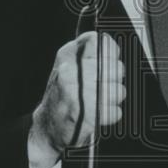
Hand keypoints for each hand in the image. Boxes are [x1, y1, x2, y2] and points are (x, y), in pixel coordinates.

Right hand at [28, 31, 125, 167]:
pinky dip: (111, 114)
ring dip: (114, 98)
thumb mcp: (68, 64)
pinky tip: (99, 112)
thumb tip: (111, 44)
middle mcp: (70, 72)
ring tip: (100, 99)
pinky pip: (115, 111)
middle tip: (104, 84)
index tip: (109, 60)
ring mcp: (76, 94)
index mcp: (67, 56)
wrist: (48, 125)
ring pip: (119, 90)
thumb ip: (88, 52)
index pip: (99, 42)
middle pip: (115, 67)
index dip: (110, 51)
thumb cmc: (62, 93)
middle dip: (115, 78)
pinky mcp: (85, 115)